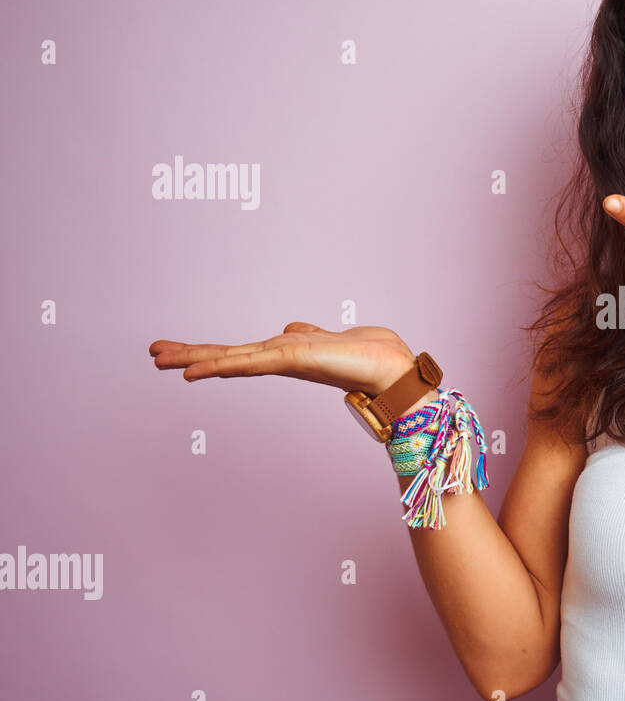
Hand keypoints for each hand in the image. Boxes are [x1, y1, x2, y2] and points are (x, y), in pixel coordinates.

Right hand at [148, 323, 418, 397]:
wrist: (395, 371)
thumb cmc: (371, 356)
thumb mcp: (331, 338)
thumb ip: (308, 335)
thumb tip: (292, 329)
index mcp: (287, 353)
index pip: (240, 352)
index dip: (209, 352)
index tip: (178, 352)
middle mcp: (282, 358)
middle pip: (228, 356)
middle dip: (190, 354)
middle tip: (153, 353)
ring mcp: (286, 360)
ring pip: (232, 359)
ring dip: (196, 358)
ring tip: (162, 359)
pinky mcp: (295, 360)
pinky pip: (251, 362)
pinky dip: (223, 365)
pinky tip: (198, 370)